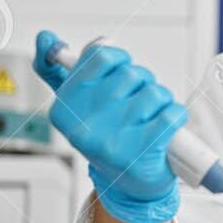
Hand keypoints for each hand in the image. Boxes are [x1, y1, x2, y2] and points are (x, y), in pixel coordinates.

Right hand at [34, 31, 188, 222]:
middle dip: (142, 84)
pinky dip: (176, 116)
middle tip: (137, 106)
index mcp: (65, 108)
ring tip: (151, 119)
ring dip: (161, 102)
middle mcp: (84, 126)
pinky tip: (166, 128)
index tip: (120, 76)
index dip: (120, 61)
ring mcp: (112, 141)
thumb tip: (46, 38)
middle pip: (132, 74)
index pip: (102, 56)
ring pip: (155, 93)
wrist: (129, 184)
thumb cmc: (106, 136)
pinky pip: (171, 114)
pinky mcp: (142, 153)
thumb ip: (57, 70)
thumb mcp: (77, 104)